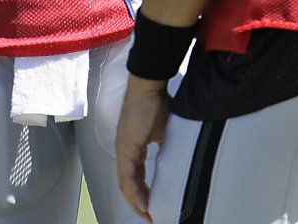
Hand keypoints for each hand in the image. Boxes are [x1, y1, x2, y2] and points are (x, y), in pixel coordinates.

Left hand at [115, 75, 169, 222]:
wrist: (149, 87)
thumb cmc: (156, 105)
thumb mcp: (162, 133)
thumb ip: (163, 147)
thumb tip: (174, 159)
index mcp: (132, 146)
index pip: (135, 176)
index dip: (142, 192)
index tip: (152, 206)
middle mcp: (124, 149)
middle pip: (127, 183)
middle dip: (138, 202)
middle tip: (149, 217)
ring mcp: (123, 148)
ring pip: (125, 182)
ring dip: (136, 201)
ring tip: (146, 215)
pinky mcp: (125, 146)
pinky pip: (127, 175)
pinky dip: (134, 191)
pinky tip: (142, 203)